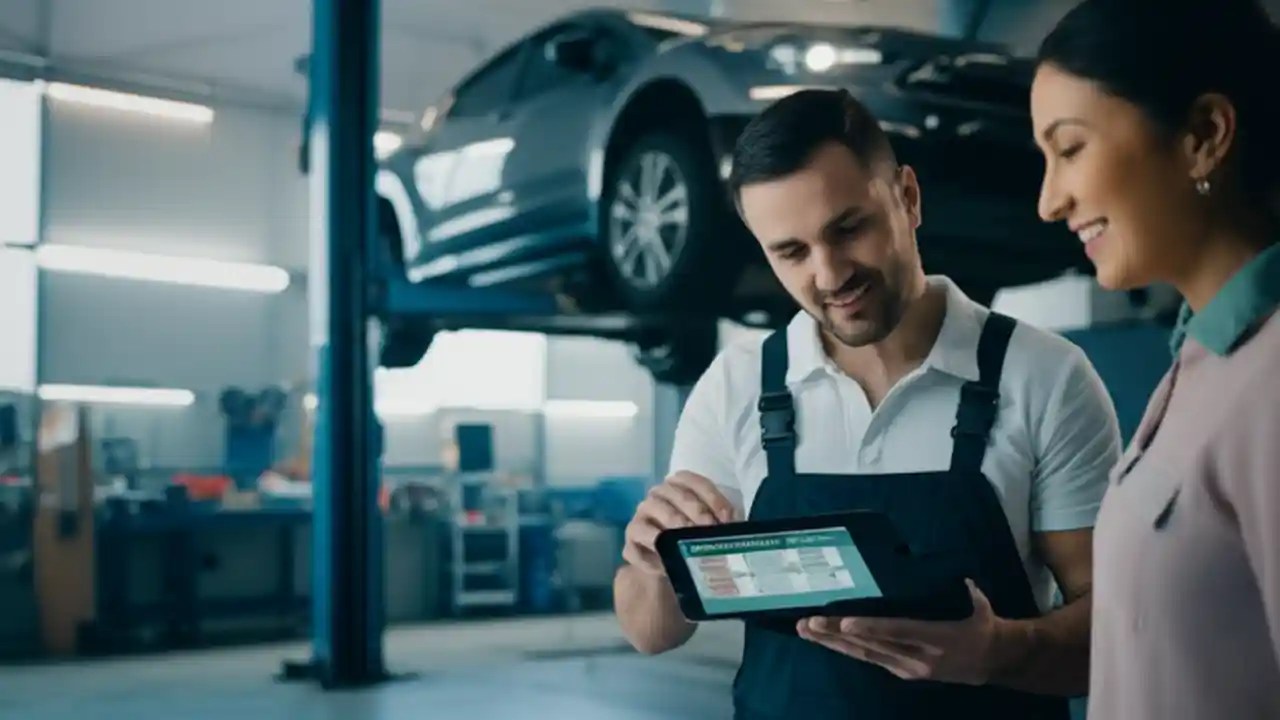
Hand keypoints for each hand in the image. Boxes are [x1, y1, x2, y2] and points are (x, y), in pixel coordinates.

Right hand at [622, 471, 737, 575]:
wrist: (667, 564)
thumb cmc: (691, 539)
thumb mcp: (710, 528)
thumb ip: (721, 522)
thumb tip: (729, 524)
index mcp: (680, 485)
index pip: (696, 482)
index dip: (712, 498)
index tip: (726, 519)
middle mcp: (659, 493)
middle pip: (678, 495)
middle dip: (696, 512)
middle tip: (708, 530)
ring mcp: (642, 512)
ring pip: (654, 509)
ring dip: (672, 527)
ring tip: (685, 544)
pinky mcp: (631, 535)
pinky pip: (638, 537)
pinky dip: (651, 550)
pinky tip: (664, 564)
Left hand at [797, 580, 1007, 684]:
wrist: (993, 663)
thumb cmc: (984, 628)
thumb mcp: (981, 608)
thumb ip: (970, 593)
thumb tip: (962, 576)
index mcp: (937, 639)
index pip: (898, 632)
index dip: (871, 629)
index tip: (845, 623)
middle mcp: (918, 658)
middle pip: (872, 646)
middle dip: (838, 634)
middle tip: (809, 623)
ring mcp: (908, 668)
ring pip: (864, 655)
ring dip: (833, 643)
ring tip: (806, 631)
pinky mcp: (903, 673)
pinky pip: (870, 660)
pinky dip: (847, 650)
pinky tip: (826, 641)